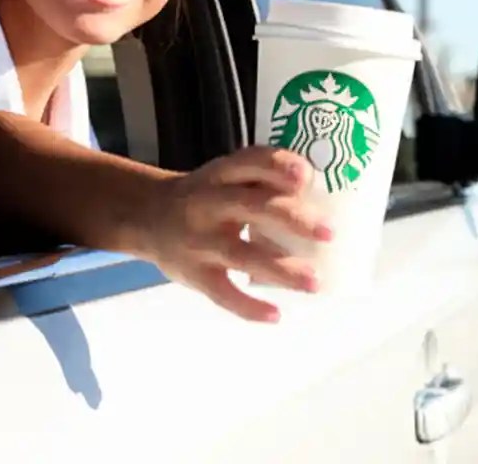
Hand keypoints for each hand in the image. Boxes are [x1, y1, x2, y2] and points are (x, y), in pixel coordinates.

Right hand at [144, 147, 331, 322]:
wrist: (148, 217)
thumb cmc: (207, 195)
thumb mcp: (226, 177)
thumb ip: (264, 180)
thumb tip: (324, 194)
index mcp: (221, 174)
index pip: (251, 162)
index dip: (278, 167)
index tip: (307, 177)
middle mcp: (208, 203)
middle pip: (252, 207)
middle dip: (292, 218)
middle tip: (330, 233)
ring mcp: (199, 241)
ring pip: (242, 255)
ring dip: (281, 269)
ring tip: (315, 282)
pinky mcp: (193, 274)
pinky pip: (222, 294)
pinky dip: (248, 307)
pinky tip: (276, 315)